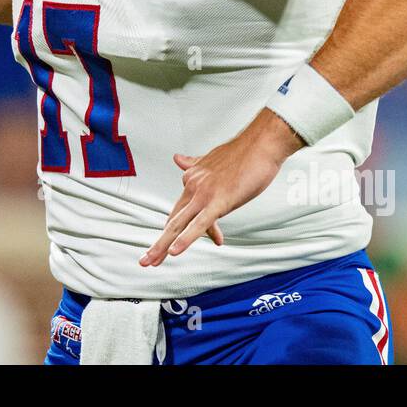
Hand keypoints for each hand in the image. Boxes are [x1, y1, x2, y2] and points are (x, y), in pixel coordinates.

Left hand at [140, 115, 304, 267]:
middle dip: (158, 243)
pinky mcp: (218, 202)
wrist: (261, 143)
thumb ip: (193, 163)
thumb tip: (177, 159)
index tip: (209, 239)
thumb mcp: (213, 161)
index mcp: (193, 179)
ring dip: (162, 246)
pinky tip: (174, 252)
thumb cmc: (243, 153)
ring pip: (178, 225)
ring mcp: (204, 195)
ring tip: (150, 262)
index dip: (187, 228)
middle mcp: (193, 187)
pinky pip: (199, 224)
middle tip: (145, 261)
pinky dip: (185, 239)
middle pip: (173, 220)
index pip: (185, 209)